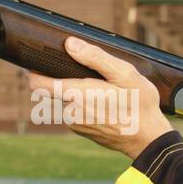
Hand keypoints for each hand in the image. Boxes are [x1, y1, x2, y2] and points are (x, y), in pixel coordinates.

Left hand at [25, 37, 173, 159]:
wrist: (148, 139)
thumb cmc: (139, 104)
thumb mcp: (124, 74)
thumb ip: (95, 58)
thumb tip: (70, 44)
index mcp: (77, 95)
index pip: (39, 84)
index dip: (34, 71)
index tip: (37, 62)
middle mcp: (71, 111)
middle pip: (56, 89)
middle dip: (69, 80)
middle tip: (94, 78)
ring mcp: (76, 124)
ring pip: (68, 100)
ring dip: (80, 94)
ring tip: (106, 93)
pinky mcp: (82, 131)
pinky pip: (77, 112)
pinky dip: (86, 106)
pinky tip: (107, 106)